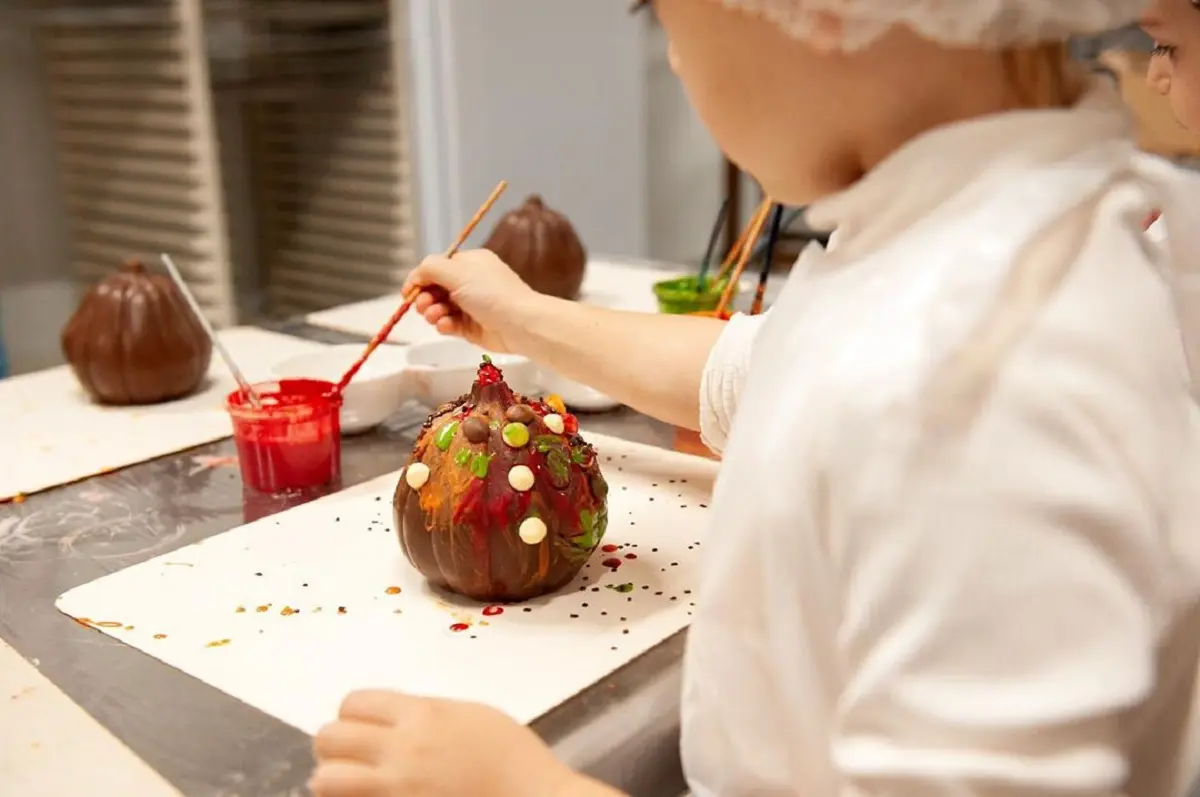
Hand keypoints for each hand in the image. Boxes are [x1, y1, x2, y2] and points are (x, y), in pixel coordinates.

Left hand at [310, 690, 575, 796]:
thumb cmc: (511, 757)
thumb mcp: (471, 715)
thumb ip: (427, 714)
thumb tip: (392, 718)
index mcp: (421, 716)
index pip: (354, 703)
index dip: (353, 713)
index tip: (363, 725)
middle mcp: (400, 751)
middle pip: (329, 737)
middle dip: (335, 744)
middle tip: (350, 754)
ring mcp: (394, 791)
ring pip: (325, 780)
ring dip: (333, 778)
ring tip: (351, 782)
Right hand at [402, 249, 540, 353]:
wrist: (519, 323)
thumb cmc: (490, 292)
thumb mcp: (457, 271)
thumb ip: (430, 268)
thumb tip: (416, 275)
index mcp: (469, 263)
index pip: (437, 267)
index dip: (420, 279)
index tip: (407, 292)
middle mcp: (470, 282)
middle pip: (435, 289)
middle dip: (424, 297)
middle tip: (422, 305)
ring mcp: (470, 306)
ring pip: (439, 308)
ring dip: (432, 312)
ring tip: (434, 316)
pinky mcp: (471, 327)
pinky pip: (449, 324)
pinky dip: (444, 325)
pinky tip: (445, 326)